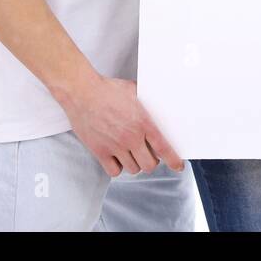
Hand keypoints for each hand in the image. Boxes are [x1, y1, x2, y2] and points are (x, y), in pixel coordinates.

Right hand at [56, 73, 184, 177]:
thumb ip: (148, 103)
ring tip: (133, 155)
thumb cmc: (108, 89)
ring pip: (133, 169)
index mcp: (143, 122)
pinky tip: (118, 158)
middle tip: (149, 155)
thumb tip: (158, 103)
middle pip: (149, 164)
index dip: (173, 160)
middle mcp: (131, 137)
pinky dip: (118, 168)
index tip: (178, 166)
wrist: (83, 92)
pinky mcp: (99, 151)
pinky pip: (114, 171)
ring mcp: (115, 146)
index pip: (163, 147)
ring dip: (136, 164)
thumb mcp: (136, 91)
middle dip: (152, 161)